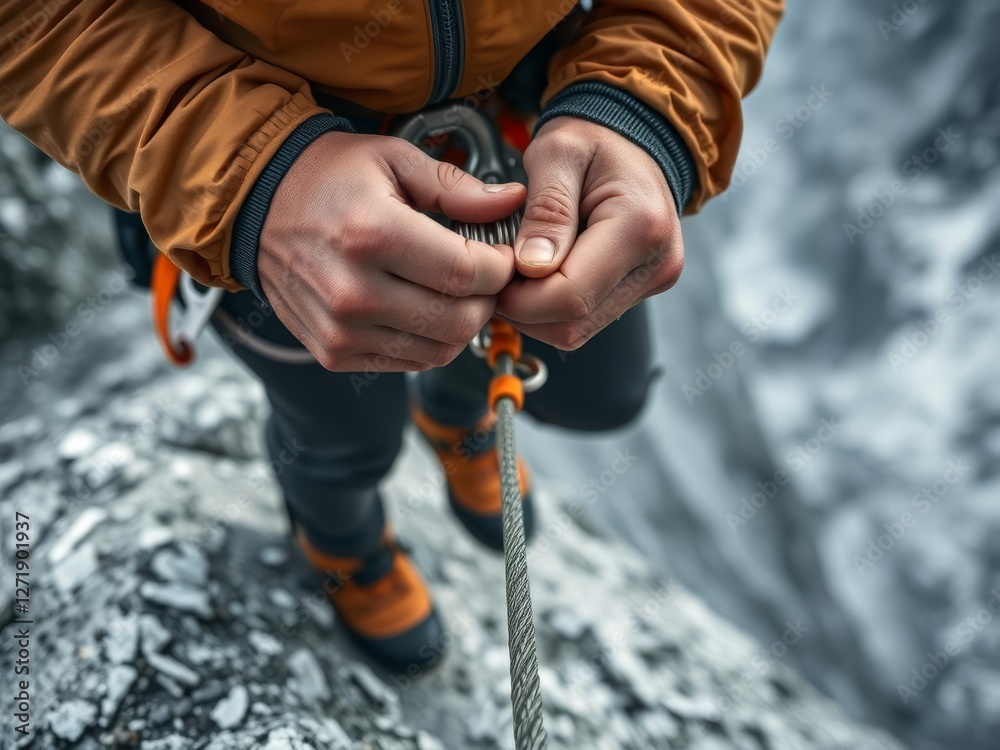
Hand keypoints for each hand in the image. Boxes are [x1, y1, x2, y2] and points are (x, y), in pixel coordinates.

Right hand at [257, 132, 525, 370]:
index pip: (467, 274)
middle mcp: (353, 291)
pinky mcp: (334, 352)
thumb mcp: (393, 159)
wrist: (257, 208)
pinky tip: (421, 307)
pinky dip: (429, 341)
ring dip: (461, 324)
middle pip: (459, 321)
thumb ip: (456, 188)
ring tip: (453, 291)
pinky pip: (410, 362)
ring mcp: (341, 330)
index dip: (501, 268)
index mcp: (371, 234)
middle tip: (483, 275)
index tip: (502, 254)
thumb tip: (511, 201)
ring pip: (440, 350)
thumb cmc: (327, 178)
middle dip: (487, 300)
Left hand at [496, 117, 683, 349]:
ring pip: (576, 331)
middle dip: (523, 308)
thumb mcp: (558, 152)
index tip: (493, 270)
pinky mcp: (639, 291)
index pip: (570, 296)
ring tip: (520, 267)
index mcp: (640, 226)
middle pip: (572, 323)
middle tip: (500, 269)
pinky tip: (541, 273)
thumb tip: (531, 266)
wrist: (635, 138)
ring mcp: (650, 282)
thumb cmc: (596, 139)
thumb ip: (546, 210)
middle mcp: (655, 263)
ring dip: (535, 311)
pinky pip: (585, 320)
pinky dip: (552, 307)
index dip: (520, 298)